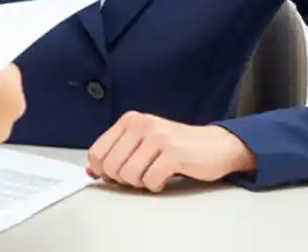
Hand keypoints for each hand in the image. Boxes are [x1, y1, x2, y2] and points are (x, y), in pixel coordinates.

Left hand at [86, 112, 256, 192]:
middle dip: (123, 179)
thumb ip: (117, 153)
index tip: (112, 176)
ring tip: (153, 174)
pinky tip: (165, 177)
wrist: (216, 145)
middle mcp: (141, 125)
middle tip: (139, 175)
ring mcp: (158, 137)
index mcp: (129, 120)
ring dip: (140, 183)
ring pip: (129, 175)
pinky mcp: (174, 153)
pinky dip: (156, 185)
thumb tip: (91, 171)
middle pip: (111, 166)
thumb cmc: (176, 147)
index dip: (101, 171)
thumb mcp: (142, 143)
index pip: (97, 152)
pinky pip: (150, 181)